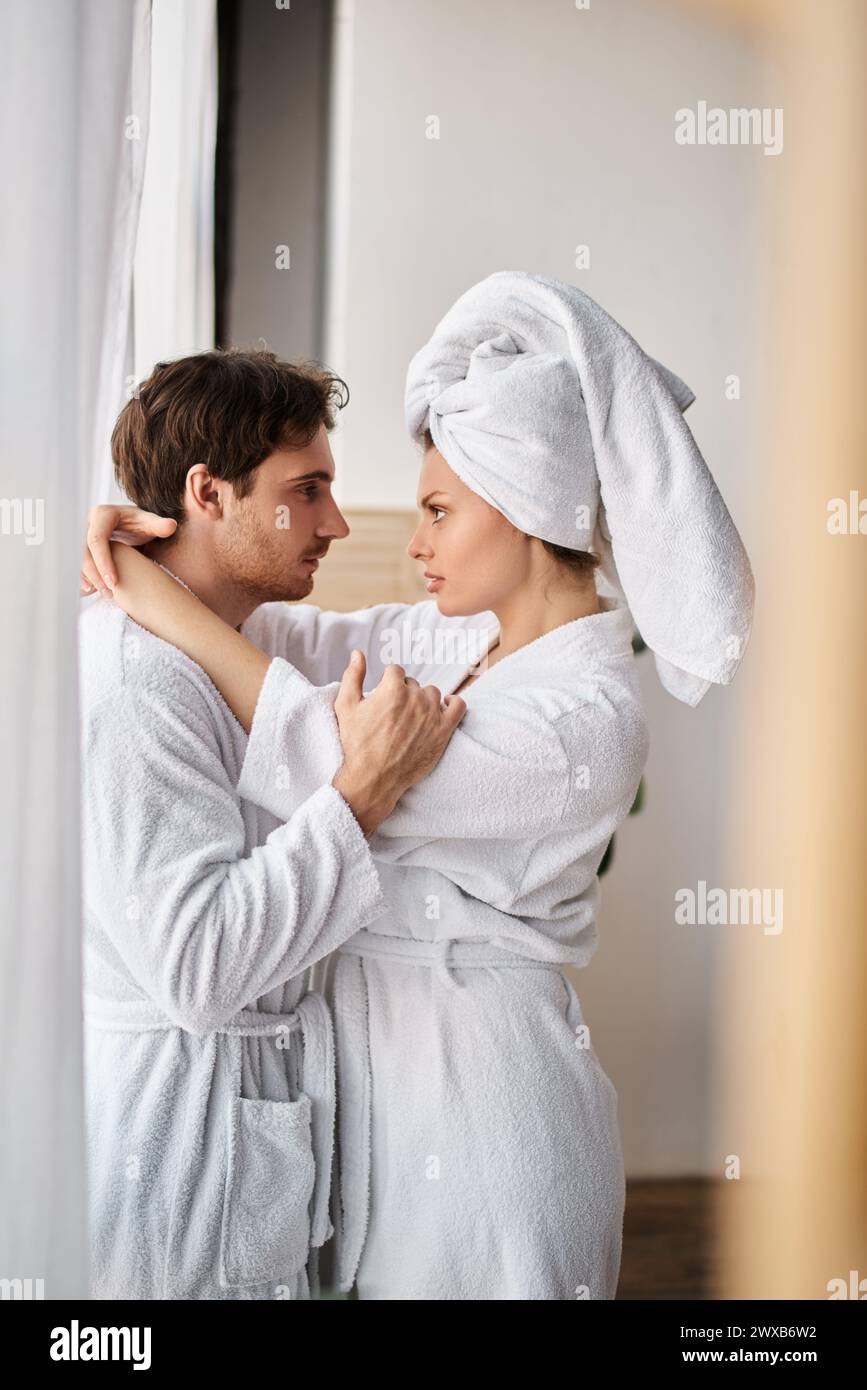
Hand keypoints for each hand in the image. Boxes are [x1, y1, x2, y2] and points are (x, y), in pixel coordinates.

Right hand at [80, 504, 176, 595]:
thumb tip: (170, 525)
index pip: (96, 539)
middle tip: (109, 592)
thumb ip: (160, 525)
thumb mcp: (150, 523)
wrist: (131, 525)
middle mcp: (87, 523)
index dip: (103, 562)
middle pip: (83, 551)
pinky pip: (77, 563)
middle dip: (94, 573)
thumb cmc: (141, 524)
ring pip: (78, 559)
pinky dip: (83, 577)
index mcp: (102, 514)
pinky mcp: (81, 547)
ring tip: (104, 594)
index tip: (114, 582)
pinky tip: (90, 592)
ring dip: (89, 578)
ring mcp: (81, 535)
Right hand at [331, 650, 466, 834]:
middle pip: (413, 684)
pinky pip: (459, 706)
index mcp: (392, 688)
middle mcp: (415, 698)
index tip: (383, 699)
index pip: (395, 672)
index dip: (386, 685)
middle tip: (394, 714)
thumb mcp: (346, 706)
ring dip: (423, 701)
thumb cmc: (357, 744)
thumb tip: (358, 653)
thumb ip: (352, 676)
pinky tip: (444, 707)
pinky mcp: (444, 731)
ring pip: (432, 693)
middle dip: (403, 694)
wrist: (374, 778)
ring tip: (412, 717)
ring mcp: (432, 714)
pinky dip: (453, 704)